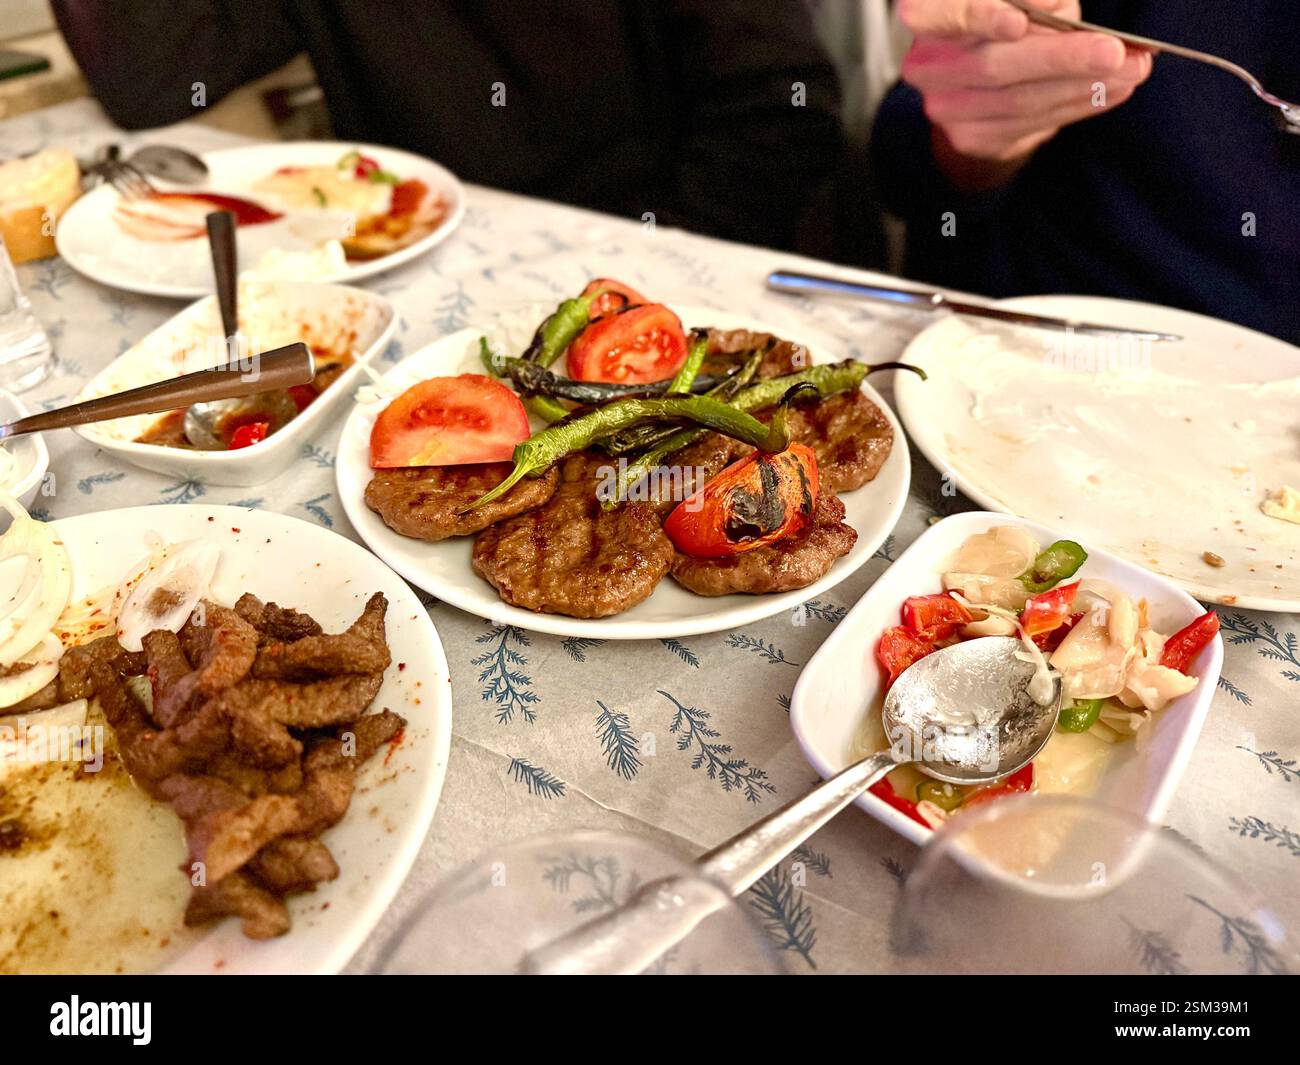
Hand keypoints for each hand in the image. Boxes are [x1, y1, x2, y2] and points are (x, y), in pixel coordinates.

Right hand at [897, 0, 1151, 173]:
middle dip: (1059, 58)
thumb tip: (1051, 6)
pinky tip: (1111, 91)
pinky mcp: (970, 137)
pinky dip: (1077, 105)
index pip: (931, 14)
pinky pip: (1029, 124)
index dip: (975, 16)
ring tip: (1130, 70)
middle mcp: (927, 65)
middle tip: (1112, 52)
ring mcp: (944, 107)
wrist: (983, 86)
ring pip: (1017, 100)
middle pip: (991, 65)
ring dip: (1080, 85)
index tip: (1018, 20)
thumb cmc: (1009, 19)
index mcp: (928, 15)